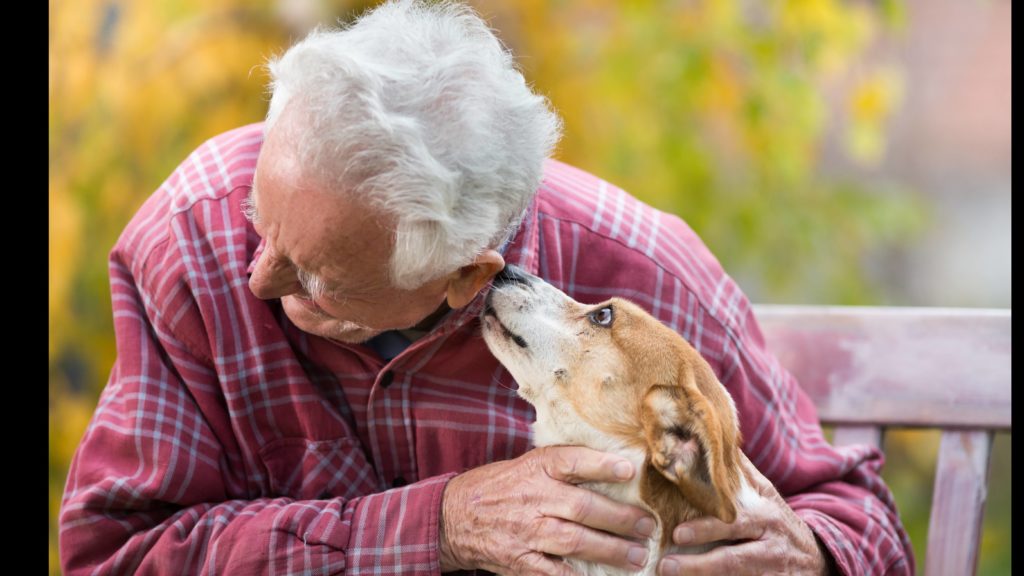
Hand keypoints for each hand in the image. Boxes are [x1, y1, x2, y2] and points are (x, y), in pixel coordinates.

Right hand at [439, 446, 656, 574]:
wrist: (453, 516)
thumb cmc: (499, 487)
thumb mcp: (526, 465)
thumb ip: (561, 467)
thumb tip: (613, 466)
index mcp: (535, 468)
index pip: (572, 461)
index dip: (602, 465)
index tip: (629, 470)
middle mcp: (531, 498)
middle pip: (582, 507)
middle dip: (620, 519)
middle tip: (647, 526)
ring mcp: (525, 532)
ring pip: (574, 541)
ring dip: (610, 550)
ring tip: (637, 556)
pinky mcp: (518, 561)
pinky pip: (553, 572)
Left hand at [658, 455, 834, 575]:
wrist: (815, 558)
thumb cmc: (776, 520)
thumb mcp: (764, 493)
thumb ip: (737, 471)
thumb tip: (702, 439)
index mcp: (764, 516)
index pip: (734, 521)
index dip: (707, 529)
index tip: (677, 533)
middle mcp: (769, 545)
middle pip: (734, 558)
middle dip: (701, 564)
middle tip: (666, 564)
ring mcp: (772, 571)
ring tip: (669, 573)